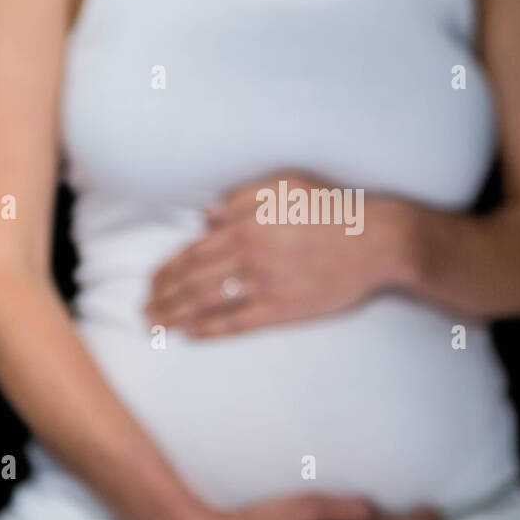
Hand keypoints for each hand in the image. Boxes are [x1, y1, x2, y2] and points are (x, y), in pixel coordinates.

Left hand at [145, 171, 412, 337]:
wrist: (376, 240)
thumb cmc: (332, 207)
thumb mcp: (285, 183)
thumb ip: (240, 196)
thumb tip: (204, 216)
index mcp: (245, 223)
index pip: (192, 251)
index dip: (166, 270)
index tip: (150, 283)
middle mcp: (249, 255)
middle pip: (192, 280)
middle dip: (163, 297)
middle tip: (143, 311)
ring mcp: (265, 284)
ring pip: (207, 303)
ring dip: (176, 316)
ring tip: (154, 326)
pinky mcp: (284, 308)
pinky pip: (237, 322)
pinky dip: (210, 329)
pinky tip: (191, 335)